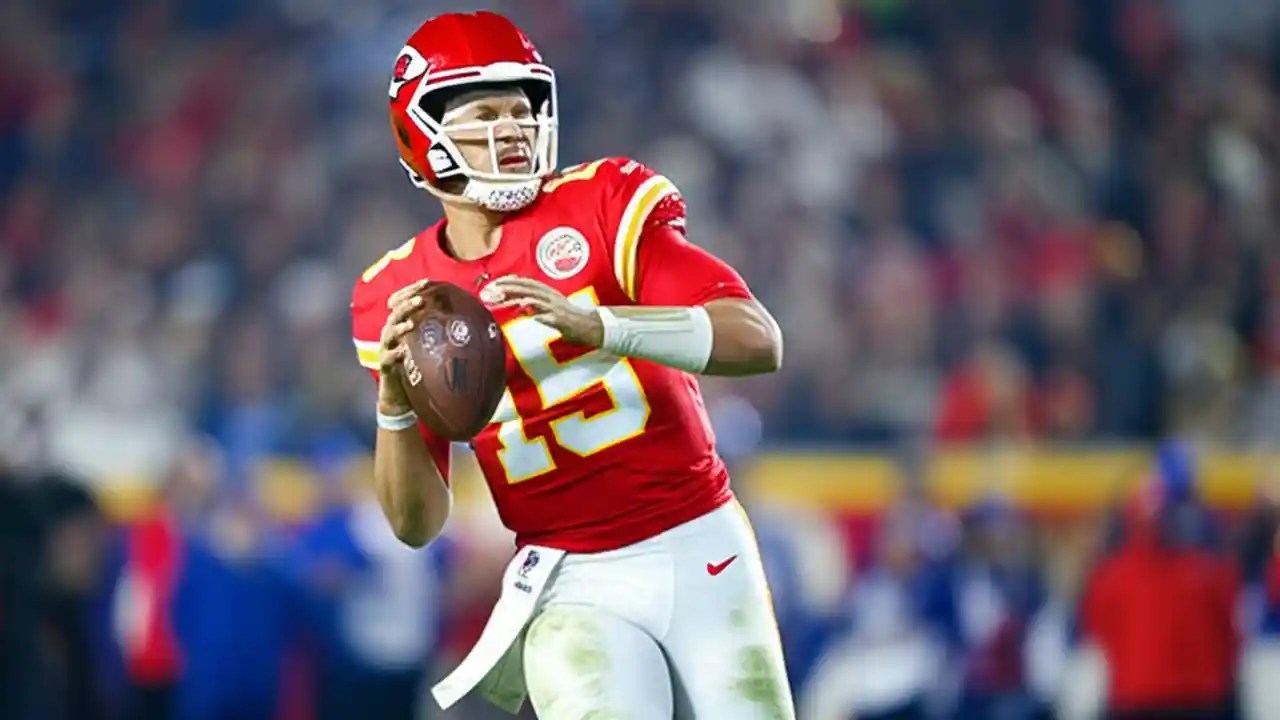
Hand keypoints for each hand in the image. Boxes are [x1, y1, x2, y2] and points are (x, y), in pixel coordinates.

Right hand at [377, 278, 429, 413]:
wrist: (401, 393)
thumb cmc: (419, 366)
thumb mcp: (429, 344)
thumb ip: (440, 331)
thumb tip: (470, 320)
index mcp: (402, 324)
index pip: (403, 301)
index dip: (412, 289)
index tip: (426, 281)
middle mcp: (392, 332)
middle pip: (395, 312)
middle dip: (406, 304)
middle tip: (420, 299)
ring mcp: (387, 347)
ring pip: (389, 331)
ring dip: (399, 326)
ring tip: (410, 323)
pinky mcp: (385, 365)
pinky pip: (388, 356)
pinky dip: (395, 352)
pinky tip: (404, 351)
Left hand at [486, 275, 603, 346]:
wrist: (593, 327)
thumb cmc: (571, 320)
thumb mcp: (551, 309)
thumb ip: (537, 305)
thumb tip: (522, 303)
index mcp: (549, 293)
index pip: (528, 283)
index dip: (513, 280)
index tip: (497, 281)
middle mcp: (552, 297)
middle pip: (529, 288)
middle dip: (510, 286)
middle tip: (495, 288)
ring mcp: (557, 308)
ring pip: (536, 299)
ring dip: (520, 299)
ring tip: (506, 301)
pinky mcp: (562, 320)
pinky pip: (548, 317)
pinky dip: (538, 315)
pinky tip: (530, 316)